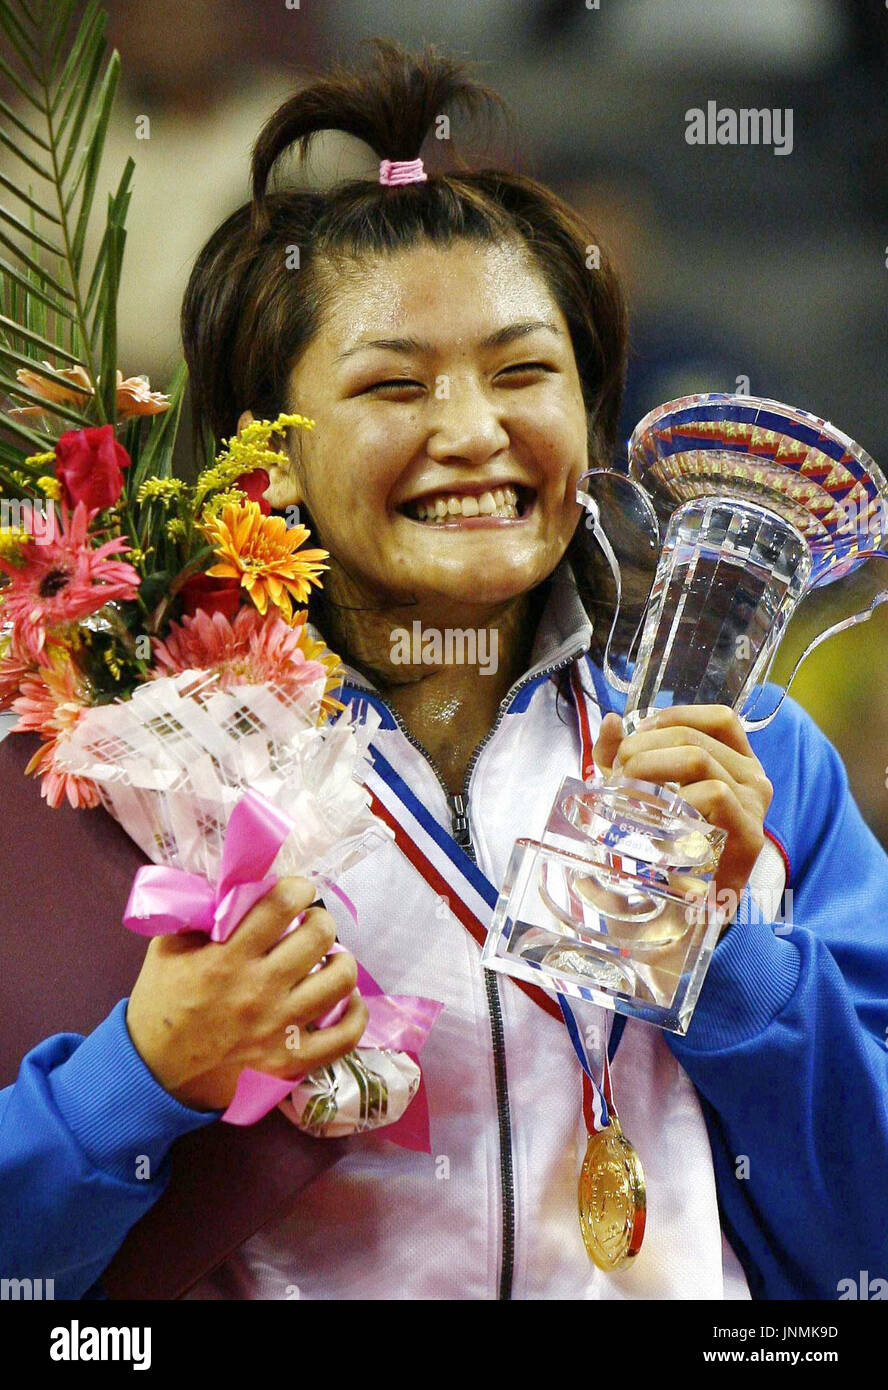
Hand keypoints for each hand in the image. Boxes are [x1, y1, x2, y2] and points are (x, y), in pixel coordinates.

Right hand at [126, 876, 367, 1110]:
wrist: (155, 1070)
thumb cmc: (162, 1000)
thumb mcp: (169, 945)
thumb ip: (204, 913)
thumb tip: (242, 882)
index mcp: (226, 958)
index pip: (280, 905)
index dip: (298, 888)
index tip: (296, 891)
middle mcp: (258, 990)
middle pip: (317, 937)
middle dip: (319, 920)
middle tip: (309, 924)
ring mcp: (278, 1028)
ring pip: (339, 982)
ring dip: (340, 960)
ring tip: (328, 958)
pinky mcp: (289, 1060)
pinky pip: (343, 1037)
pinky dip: (355, 1014)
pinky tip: (346, 998)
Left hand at [593, 706, 773, 928]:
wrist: (689, 916)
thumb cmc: (670, 848)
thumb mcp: (644, 793)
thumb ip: (623, 756)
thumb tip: (613, 722)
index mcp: (738, 764)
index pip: (720, 718)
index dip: (675, 717)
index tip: (637, 735)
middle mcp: (755, 780)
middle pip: (695, 737)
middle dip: (644, 748)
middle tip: (615, 777)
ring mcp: (755, 807)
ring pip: (699, 759)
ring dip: (651, 768)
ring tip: (625, 793)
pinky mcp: (748, 835)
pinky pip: (713, 795)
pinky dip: (676, 798)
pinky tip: (654, 817)